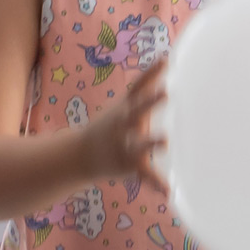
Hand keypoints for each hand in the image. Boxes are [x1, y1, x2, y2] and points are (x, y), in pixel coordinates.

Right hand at [77, 62, 168, 192]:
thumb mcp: (126, 102)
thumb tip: (166, 58)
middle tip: (166, 93)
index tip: (165, 62)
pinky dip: (156, 184)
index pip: (138, 89)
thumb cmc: (112, 124)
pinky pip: (143, 176)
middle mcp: (123, 125)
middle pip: (137, 111)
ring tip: (166, 141)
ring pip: (139, 145)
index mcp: (125, 109)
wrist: (82, 155)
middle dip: (150, 102)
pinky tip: (167, 190)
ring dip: (151, 143)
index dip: (150, 75)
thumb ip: (146, 82)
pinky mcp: (129, 167)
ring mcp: (125, 146)